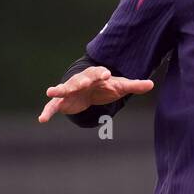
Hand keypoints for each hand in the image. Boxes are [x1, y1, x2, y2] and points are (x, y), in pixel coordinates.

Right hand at [38, 65, 154, 122]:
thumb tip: (151, 84)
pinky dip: (47, 112)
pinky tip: (42, 120)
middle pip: (79, 80)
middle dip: (79, 81)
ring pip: (64, 89)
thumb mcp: (121, 86)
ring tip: (50, 91)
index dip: (101, 74)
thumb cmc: (107, 87)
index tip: (105, 74)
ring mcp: (70, 90)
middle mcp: (81, 81)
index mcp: (96, 76)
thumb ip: (135, 85)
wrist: (90, 89)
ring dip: (58, 90)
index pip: (98, 73)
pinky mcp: (63, 102)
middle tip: (80, 82)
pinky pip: (53, 106)